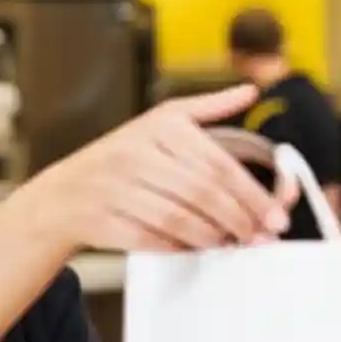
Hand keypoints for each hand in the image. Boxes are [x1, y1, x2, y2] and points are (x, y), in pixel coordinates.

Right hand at [46, 86, 297, 251]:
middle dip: (240, 219)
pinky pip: (152, 240)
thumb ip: (209, 108)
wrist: (64, 194)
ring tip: (234, 244)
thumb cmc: (123, 157)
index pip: (218, 164)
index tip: (277, 215)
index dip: (252, 194)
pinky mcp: (102, 220)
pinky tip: (199, 250)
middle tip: (262, 236)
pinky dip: (181, 248)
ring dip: (214, 237)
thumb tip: (250, 91)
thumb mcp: (162, 122)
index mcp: (159, 126)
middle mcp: (135, 153)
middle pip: (202, 193)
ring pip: (179, 219)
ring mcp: (115, 188)